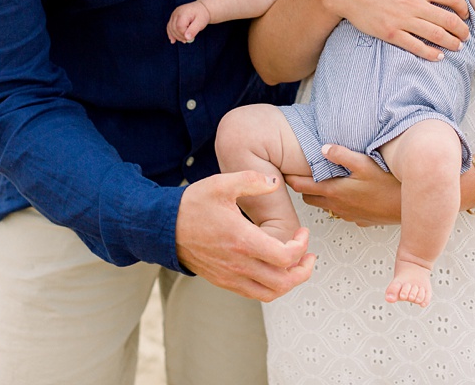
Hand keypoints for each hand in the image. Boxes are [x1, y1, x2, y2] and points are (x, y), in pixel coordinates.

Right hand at [167, 2, 210, 43]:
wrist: (202, 8)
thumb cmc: (202, 15)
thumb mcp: (201, 23)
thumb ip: (193, 30)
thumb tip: (187, 38)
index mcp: (184, 13)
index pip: (179, 27)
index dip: (183, 35)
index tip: (190, 38)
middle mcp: (177, 13)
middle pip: (174, 28)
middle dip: (180, 36)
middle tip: (187, 41)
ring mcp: (174, 14)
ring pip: (170, 28)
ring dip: (175, 36)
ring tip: (183, 41)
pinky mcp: (173, 17)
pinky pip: (169, 26)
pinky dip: (171, 33)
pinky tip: (173, 40)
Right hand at [175, 171, 314, 301]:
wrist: (164, 227)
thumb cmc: (192, 205)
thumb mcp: (222, 184)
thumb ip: (252, 180)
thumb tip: (274, 182)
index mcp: (242, 240)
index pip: (285, 257)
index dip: (302, 246)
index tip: (303, 232)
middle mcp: (238, 264)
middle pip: (284, 281)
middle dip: (303, 270)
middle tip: (309, 256)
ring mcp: (230, 276)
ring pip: (271, 293)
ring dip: (290, 282)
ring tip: (297, 266)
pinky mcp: (224, 281)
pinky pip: (255, 294)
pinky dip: (272, 287)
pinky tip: (274, 270)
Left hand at [285, 144, 401, 225]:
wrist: (410, 207)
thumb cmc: (389, 184)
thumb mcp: (366, 164)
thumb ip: (342, 155)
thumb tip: (323, 147)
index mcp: (334, 191)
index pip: (302, 187)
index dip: (291, 179)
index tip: (284, 171)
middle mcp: (338, 206)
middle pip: (310, 198)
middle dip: (304, 187)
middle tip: (302, 174)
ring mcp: (349, 215)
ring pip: (326, 206)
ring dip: (321, 196)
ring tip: (325, 181)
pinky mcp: (361, 219)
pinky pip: (343, 212)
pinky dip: (339, 203)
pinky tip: (349, 193)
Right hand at [327, 0, 469, 61]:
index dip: (463, 7)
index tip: (465, 14)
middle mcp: (414, 3)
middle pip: (448, 19)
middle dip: (462, 30)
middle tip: (466, 36)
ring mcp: (402, 20)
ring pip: (435, 35)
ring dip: (451, 43)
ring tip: (457, 47)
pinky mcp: (390, 33)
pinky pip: (415, 46)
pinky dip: (430, 53)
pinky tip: (438, 56)